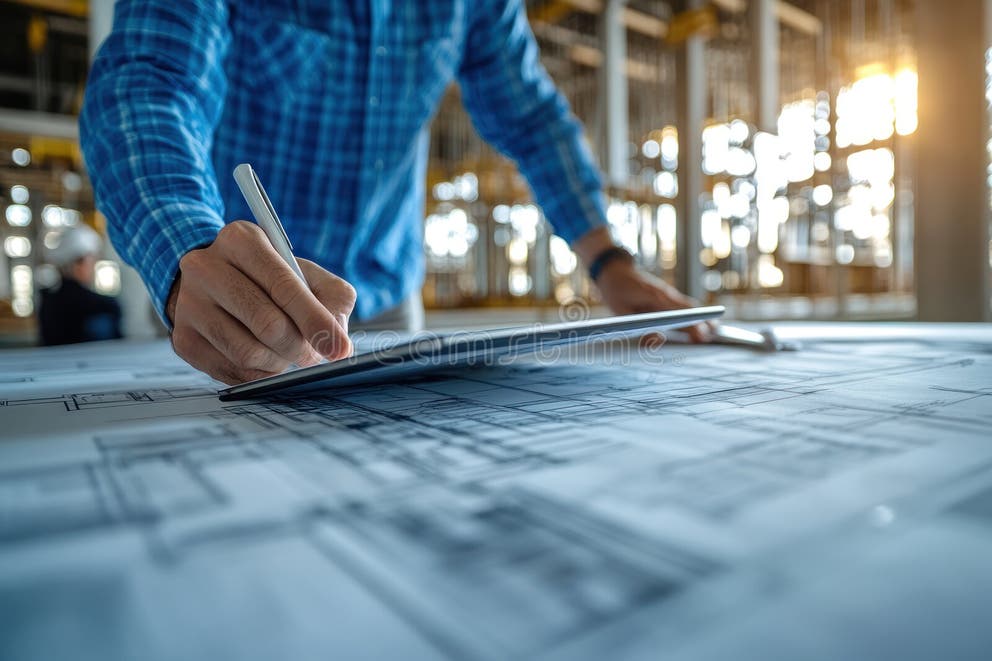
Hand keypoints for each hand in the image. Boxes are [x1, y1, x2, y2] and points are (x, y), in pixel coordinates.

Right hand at [166, 221, 355, 383]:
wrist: (213, 283)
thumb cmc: (266, 279)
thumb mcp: (304, 272)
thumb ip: (332, 296)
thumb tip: (337, 336)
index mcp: (241, 240)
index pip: (284, 287)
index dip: (316, 322)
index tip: (338, 348)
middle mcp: (206, 267)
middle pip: (268, 324)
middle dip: (300, 347)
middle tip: (312, 354)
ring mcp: (189, 304)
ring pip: (248, 352)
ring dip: (280, 362)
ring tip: (287, 353)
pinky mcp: (183, 338)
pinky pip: (231, 370)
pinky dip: (259, 373)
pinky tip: (265, 359)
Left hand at [572, 226, 711, 342]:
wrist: (614, 269)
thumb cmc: (615, 290)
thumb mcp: (620, 311)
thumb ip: (639, 325)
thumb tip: (659, 340)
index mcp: (654, 296)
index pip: (677, 312)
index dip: (690, 325)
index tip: (701, 335)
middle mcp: (665, 293)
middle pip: (688, 310)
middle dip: (701, 323)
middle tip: (712, 337)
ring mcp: (667, 293)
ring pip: (688, 306)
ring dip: (700, 317)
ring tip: (714, 331)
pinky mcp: (666, 295)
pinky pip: (683, 304)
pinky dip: (694, 313)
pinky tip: (703, 322)